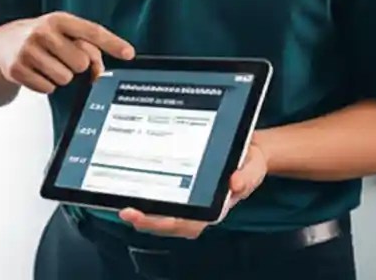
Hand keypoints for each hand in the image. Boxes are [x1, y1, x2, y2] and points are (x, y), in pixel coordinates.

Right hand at [0, 11, 133, 93]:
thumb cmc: (38, 38)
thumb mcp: (60, 34)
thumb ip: (85, 47)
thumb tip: (99, 72)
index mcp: (58, 19)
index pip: (91, 31)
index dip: (112, 43)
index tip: (129, 53)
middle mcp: (43, 31)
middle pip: (81, 62)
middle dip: (75, 66)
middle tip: (62, 59)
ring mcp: (28, 50)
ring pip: (64, 78)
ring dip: (59, 76)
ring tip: (46, 64)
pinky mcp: (17, 69)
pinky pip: (47, 88)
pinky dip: (44, 85)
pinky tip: (34, 72)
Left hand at [119, 142, 268, 238]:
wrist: (247, 152)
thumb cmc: (248, 162)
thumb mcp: (253, 166)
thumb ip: (247, 175)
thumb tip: (234, 184)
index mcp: (215, 208)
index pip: (187, 223)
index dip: (163, 223)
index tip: (143, 216)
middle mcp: (199, 209)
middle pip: (169, 223)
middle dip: (146, 221)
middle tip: (125, 211)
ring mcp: (190, 202)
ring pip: (163, 216)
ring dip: (143, 214)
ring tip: (122, 206)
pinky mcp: (183, 190)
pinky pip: (163, 201)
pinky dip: (147, 200)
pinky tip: (132, 192)